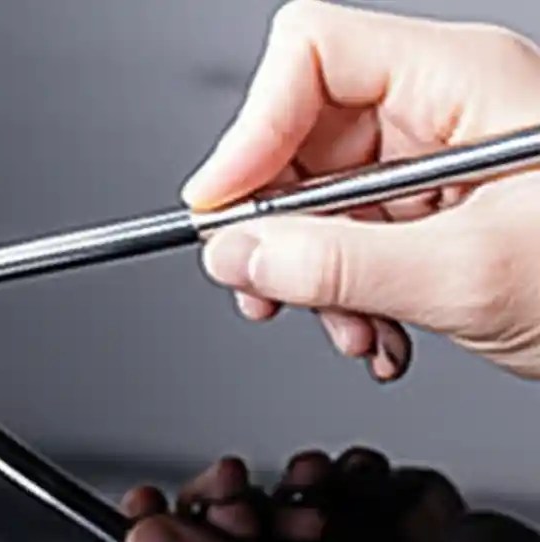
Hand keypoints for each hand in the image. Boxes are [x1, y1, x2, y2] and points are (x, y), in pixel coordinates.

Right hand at [187, 0, 539, 380]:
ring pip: (317, 197)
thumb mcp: (471, 276)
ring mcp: (437, 161)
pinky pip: (350, 236)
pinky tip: (377, 334)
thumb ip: (339, 264)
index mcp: (460, 81)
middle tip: (266, 285)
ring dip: (312, 273)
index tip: (222, 207)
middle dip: (278, 222)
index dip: (252, 127)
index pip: (312, 54)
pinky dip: (345, 293)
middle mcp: (441, 107)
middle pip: (299, 132)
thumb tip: (240, 254)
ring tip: (345, 327)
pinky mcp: (435, 212)